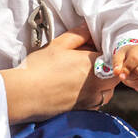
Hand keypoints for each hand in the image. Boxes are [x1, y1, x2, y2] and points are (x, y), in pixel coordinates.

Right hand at [0, 25, 117, 123]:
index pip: (112, 57)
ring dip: (102, 84)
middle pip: (114, 76)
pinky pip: (97, 103)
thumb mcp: (58, 45)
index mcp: (94, 64)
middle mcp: (97, 83)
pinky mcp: (84, 111)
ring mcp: (91, 99)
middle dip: (107, 69)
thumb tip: (89, 27)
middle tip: (89, 64)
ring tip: (84, 78)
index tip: (94, 50)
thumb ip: (78, 34)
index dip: (105, 52)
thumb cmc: (40, 68)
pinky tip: (78, 91)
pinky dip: (93, 97)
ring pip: (107, 91)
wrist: (24, 95)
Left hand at [113, 44, 137, 93]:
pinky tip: (136, 84)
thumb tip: (117, 73)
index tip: (120, 74)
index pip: (135, 60)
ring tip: (130, 79)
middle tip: (125, 76)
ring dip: (133, 84)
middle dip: (128, 77)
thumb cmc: (129, 56)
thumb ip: (117, 63)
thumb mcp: (120, 55)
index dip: (126, 69)